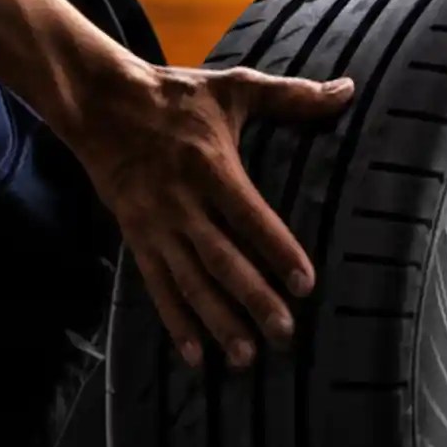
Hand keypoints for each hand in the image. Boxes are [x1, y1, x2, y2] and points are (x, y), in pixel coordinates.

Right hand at [67, 63, 353, 367]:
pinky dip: (175, 323)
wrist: (98, 103)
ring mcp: (156, 225)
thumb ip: (291, 95)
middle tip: (284, 335)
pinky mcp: (136, 239)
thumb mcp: (233, 88)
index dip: (277, 251)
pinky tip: (195, 356)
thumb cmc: (177, 95)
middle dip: (253, 300)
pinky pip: (157, 287)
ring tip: (245, 358)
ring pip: (189, 282)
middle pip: (221, 260)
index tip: (305, 285)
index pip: (249, 216)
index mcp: (210, 166)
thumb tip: (347, 89)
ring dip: (217, 322)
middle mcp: (181, 202)